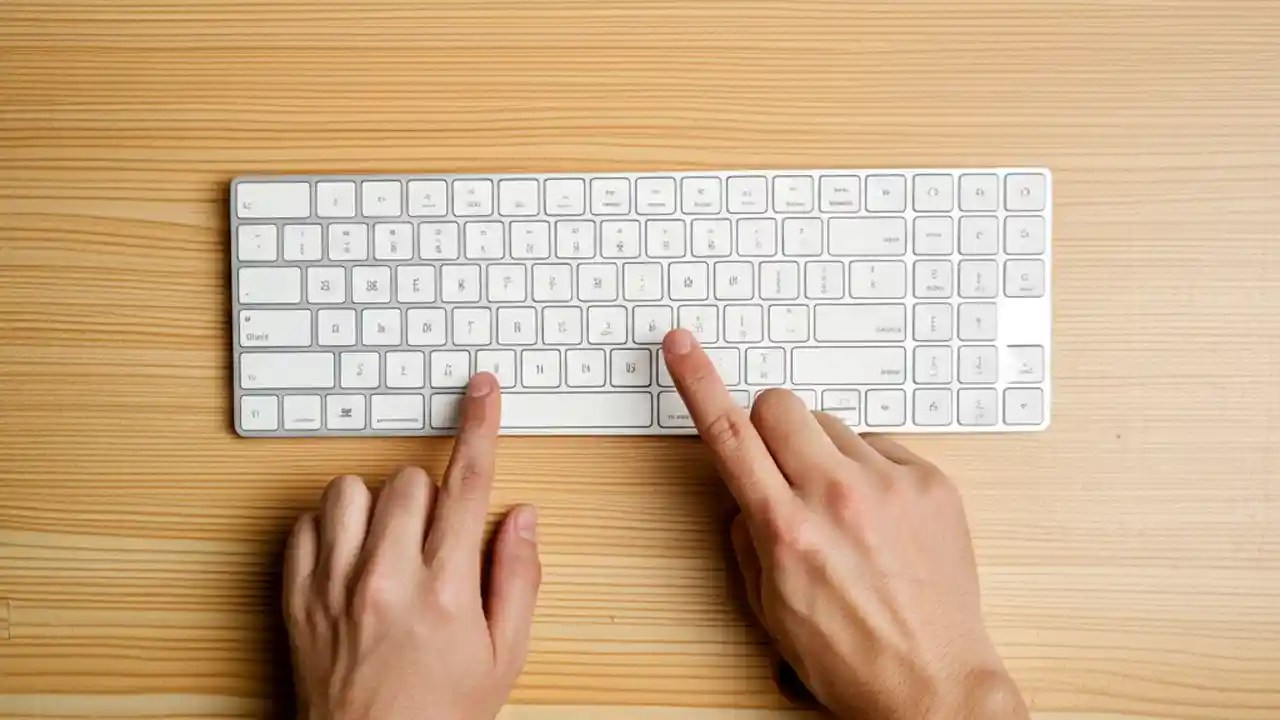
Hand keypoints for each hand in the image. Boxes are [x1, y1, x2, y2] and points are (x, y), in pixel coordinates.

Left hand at [283, 373, 539, 719]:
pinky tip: (351, 559)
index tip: (480, 390)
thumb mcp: (506, 655)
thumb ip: (519, 577)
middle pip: (408, 479)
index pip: (468, 484)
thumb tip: (523, 515)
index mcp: (446, 590)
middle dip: (430, 493)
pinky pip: (306, 525)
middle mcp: (386, 578)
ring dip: (377, 505)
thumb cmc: (440, 713)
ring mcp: (334, 586)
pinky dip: (330, 530)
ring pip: (350, 491)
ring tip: (390, 543)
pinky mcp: (298, 597)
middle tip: (437, 538)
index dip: (479, 427)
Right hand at [662, 330, 1027, 719]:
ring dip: (825, 457)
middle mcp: (836, 497)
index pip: (728, 435)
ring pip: (832, 426)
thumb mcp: (769, 605)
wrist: (932, 682)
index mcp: (785, 528)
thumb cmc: (848, 655)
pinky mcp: (931, 484)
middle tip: (783, 466)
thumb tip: (744, 490)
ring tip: (846, 514)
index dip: (697, 381)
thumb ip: (747, 535)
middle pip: (781, 407)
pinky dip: (872, 474)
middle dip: (769, 426)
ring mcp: (889, 486)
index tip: (682, 344)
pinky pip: (882, 447)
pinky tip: (881, 520)